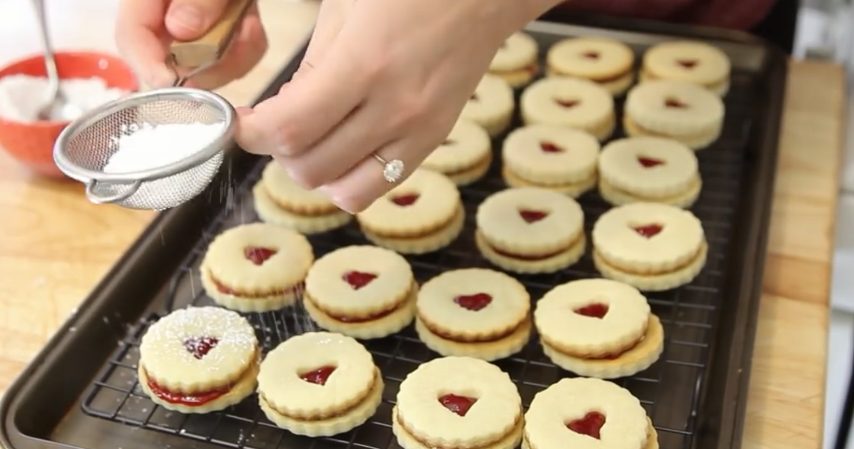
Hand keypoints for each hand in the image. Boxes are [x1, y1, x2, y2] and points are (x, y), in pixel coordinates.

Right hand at [115, 0, 267, 88]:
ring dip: (232, 55)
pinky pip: (231, 51)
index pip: (132, 37)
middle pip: (170, 58)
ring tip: (247, 29)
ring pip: (205, 62)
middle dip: (204, 64)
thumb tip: (181, 29)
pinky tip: (252, 26)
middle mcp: (167, 9)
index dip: (148, 63)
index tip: (172, 80)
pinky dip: (246, 46)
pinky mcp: (222, 23)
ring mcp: (195, 19)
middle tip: (229, 54)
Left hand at [237, 0, 559, 212]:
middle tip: (278, 121)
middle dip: (279, 149)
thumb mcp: (346, 10)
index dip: (250, 133)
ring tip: (315, 137)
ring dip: (314, 169)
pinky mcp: (432, 143)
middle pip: (309, 168)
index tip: (239, 122)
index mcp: (364, 64)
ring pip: (341, 190)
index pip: (289, 129)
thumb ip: (309, 69)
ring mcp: (417, 133)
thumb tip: (279, 117)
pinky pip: (377, 188)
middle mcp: (393, 108)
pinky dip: (349, 178)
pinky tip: (347, 147)